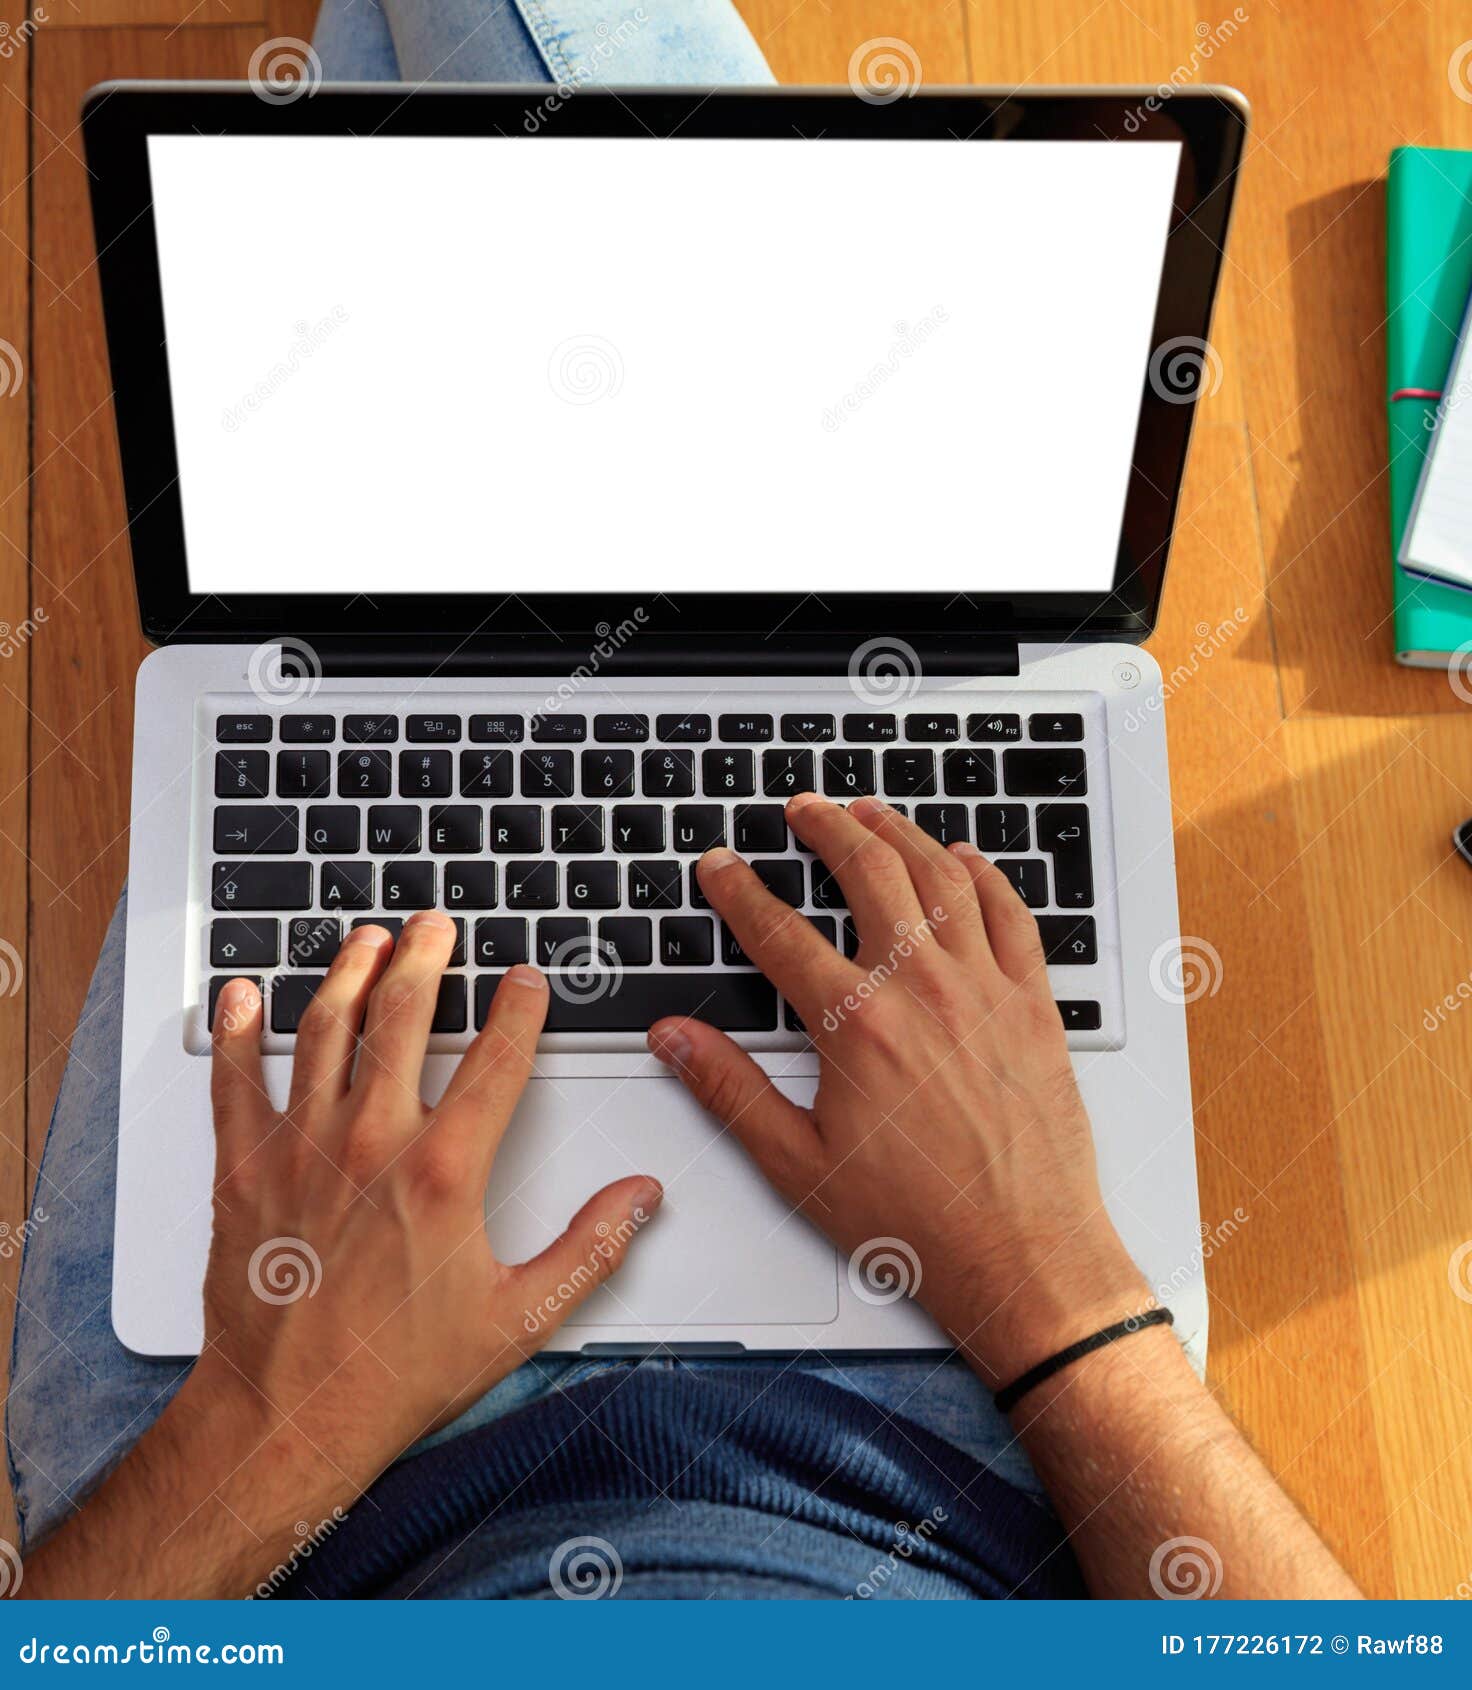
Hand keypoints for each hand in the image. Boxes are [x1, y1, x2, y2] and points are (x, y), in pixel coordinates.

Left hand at [198, 914, 660, 1483]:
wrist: (287, 1418)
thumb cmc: (397, 1375)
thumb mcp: (519, 1318)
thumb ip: (590, 1248)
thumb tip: (640, 1199)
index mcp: (445, 1171)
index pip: (498, 1059)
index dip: (520, 1007)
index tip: (527, 979)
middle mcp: (372, 1142)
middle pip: (405, 1016)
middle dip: (427, 957)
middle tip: (436, 924)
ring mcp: (302, 1148)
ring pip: (327, 1030)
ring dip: (349, 972)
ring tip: (367, 937)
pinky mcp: (245, 1169)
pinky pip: (237, 1081)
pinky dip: (238, 1033)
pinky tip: (242, 995)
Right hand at [647, 792, 1147, 1385]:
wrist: (1023, 1256)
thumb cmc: (918, 1221)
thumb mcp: (798, 1164)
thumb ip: (730, 1091)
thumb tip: (676, 1040)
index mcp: (856, 1026)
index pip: (779, 934)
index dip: (739, 891)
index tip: (720, 867)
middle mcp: (922, 990)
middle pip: (868, 874)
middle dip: (827, 828)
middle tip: (803, 808)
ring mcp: (985, 990)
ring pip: (940, 877)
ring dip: (900, 832)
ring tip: (871, 809)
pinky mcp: (1034, 1005)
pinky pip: (1011, 915)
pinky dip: (985, 875)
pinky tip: (965, 858)